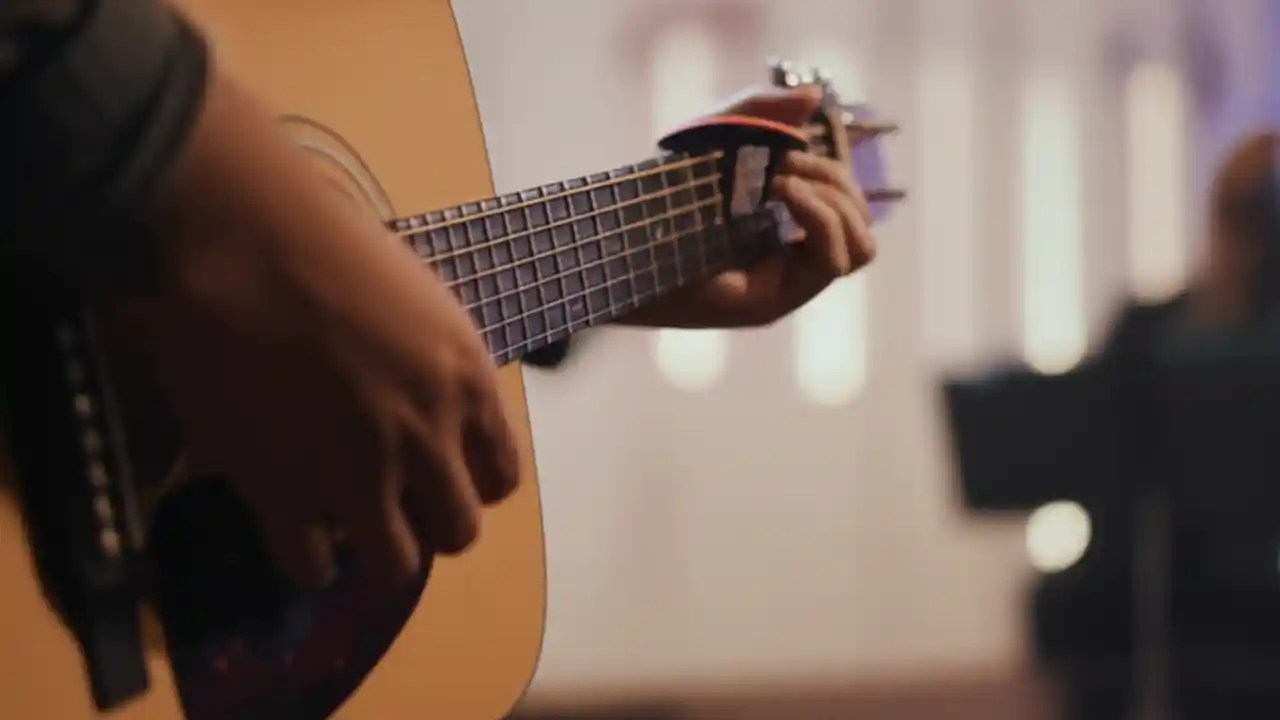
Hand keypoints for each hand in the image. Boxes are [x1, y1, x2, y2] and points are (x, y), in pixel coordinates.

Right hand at [123, 72, 518, 590]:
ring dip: (375, 551)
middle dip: (427, 523)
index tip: (434, 472)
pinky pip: (313, 568)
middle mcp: (428, 435)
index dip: (468, 481)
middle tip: (388, 501)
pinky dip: (307, 561)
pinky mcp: (287, 491)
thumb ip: (435, 368)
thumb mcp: (418, 301)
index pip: (502, 476)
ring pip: (396, 565)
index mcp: (467, 382)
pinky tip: (292, 527)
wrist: (236, 237)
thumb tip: (429, 409)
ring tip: (342, 526)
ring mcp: (360, 471)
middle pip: (460, 530)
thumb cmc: (324, 241)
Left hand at [620, 85, 876, 327]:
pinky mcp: (769, 303)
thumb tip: (815, 97)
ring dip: (832, 201)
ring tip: (779, 181)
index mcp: (788, 233)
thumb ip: (761, 110)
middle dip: (836, 181)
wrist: (614, 238)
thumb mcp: (716, 135)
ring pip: (860, 248)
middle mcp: (791, 265)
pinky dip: (815, 215)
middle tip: (782, 165)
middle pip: (864, 229)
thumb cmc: (660, 194)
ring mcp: (783, 287)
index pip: (852, 212)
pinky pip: (831, 262)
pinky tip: (776, 192)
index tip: (787, 152)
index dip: (834, 174)